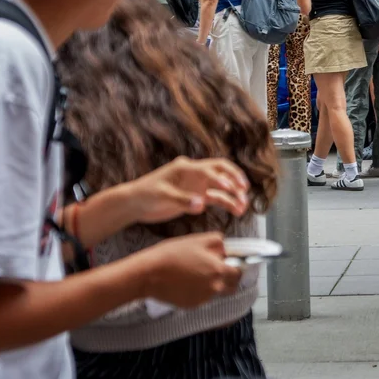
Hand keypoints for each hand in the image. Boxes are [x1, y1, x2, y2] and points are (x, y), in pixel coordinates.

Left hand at [124, 157, 249, 224]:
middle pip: (221, 171)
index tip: (230, 188)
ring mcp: (197, 185)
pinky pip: (216, 198)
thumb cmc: (145, 194)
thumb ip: (182, 200)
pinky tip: (235, 210)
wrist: (135, 203)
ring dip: (233, 195)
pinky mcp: (197, 197)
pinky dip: (226, 203)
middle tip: (244, 190)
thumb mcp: (161, 196)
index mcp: (185, 168)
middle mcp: (195, 174)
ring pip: (221, 187)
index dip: (220, 178)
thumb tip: (201, 205)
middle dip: (234, 179)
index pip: (208, 169)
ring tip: (243, 206)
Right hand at [137, 232, 241, 307]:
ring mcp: (203, 299)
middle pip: (230, 285)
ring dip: (211, 284)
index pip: (238, 272)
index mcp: (218, 270)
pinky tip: (185, 282)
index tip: (229, 262)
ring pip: (215, 292)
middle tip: (212, 268)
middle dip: (226, 278)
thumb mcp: (198, 240)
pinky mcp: (191, 306)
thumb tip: (225, 248)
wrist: (149, 274)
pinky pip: (201, 298)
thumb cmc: (173, 253)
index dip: (236, 266)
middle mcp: (214, 287)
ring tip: (194, 273)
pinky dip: (198, 291)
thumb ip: (218, 242)